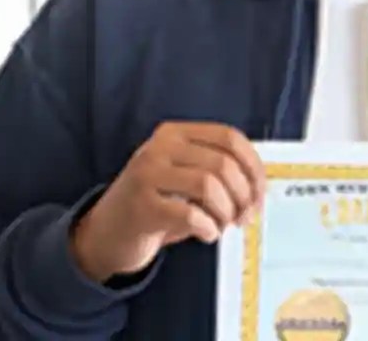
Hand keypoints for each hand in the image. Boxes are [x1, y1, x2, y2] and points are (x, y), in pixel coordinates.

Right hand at [69, 122, 265, 282]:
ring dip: (226, 212)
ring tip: (223, 225)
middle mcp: (159, 147)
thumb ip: (217, 172)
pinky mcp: (141, 206)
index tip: (260, 194)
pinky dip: (208, 228)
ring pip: (209, 185)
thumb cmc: (158, 205)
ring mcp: (147, 174)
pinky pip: (190, 214)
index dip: (253, 167)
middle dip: (243, 195)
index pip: (229, 137)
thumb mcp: (185, 176)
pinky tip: (206, 234)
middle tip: (244, 217)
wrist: (107, 233)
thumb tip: (259, 188)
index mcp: (176, 133)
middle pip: (223, 163)